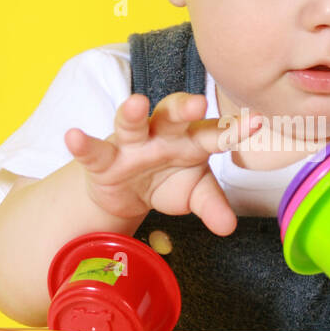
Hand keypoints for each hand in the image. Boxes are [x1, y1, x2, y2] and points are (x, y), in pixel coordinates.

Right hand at [64, 92, 262, 235]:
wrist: (130, 193)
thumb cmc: (169, 181)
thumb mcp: (194, 195)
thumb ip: (212, 207)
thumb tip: (229, 226)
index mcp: (192, 140)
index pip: (215, 133)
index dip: (235, 129)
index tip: (257, 122)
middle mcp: (163, 135)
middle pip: (174, 115)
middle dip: (184, 108)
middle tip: (198, 103)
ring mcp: (132, 145)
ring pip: (132, 123)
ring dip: (133, 113)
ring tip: (136, 103)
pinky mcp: (104, 159)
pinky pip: (93, 150)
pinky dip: (82, 144)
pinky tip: (72, 136)